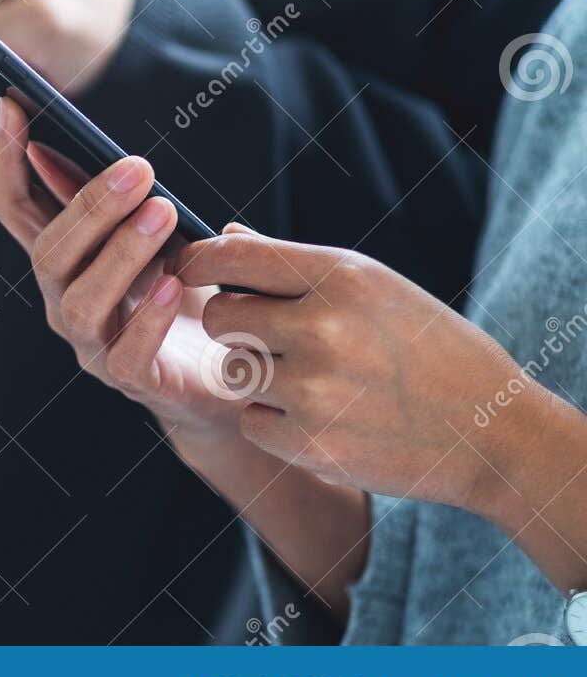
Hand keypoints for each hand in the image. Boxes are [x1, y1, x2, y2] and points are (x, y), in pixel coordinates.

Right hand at [0, 97, 244, 445]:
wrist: (234, 374)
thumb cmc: (189, 292)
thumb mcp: (165, 236)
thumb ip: (140, 206)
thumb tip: (127, 163)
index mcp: (64, 257)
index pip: (13, 207)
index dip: (4, 159)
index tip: (10, 105)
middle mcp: (63, 298)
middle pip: (47, 250)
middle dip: (87, 205)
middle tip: (138, 167)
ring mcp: (91, 344)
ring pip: (81, 298)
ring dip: (120, 251)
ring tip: (165, 213)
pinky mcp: (132, 380)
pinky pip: (127, 353)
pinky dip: (147, 317)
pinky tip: (173, 285)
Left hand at [172, 228, 527, 508]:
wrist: (490, 430)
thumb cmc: (426, 347)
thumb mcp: (372, 287)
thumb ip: (292, 265)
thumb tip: (224, 235)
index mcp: (340, 275)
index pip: (231, 256)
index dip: (195, 263)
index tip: (185, 270)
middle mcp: (323, 326)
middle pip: (218, 317)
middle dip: (232, 326)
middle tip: (271, 337)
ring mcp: (315, 387)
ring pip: (234, 370)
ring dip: (258, 376)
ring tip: (315, 379)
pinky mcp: (310, 442)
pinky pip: (250, 421)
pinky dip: (275, 423)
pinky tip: (323, 417)